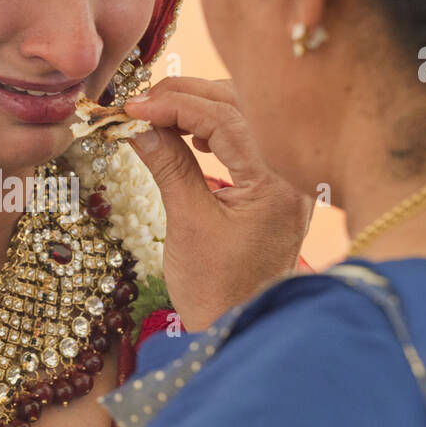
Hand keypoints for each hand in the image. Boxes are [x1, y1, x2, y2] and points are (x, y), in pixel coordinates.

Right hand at [126, 76, 311, 330]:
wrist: (240, 329)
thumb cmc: (215, 290)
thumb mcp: (186, 224)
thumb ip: (168, 166)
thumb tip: (138, 124)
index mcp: (275, 183)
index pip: (225, 120)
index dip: (174, 106)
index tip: (133, 107)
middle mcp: (291, 174)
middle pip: (242, 108)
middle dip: (189, 97)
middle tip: (142, 101)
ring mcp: (287, 179)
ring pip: (245, 119)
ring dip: (200, 109)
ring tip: (157, 114)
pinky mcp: (277, 187)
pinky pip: (247, 141)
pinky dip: (214, 129)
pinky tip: (188, 135)